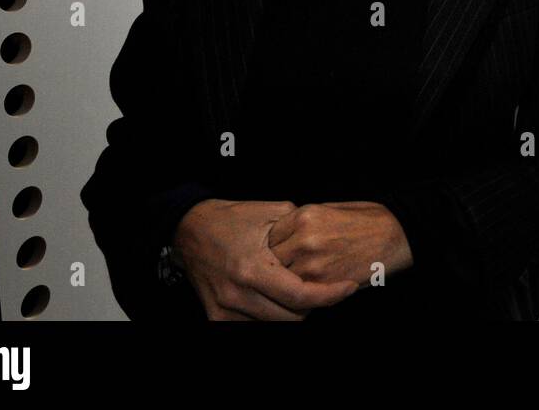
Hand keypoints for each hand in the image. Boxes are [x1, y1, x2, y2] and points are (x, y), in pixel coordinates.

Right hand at [172, 198, 358, 319]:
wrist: (190, 230)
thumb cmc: (232, 218)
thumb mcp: (271, 211)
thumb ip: (299, 228)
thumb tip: (325, 243)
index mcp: (253, 267)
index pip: (300, 294)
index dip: (329, 295)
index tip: (347, 288)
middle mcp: (238, 293)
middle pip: (292, 318)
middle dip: (314, 305)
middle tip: (323, 289)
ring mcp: (225, 309)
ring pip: (274, 326)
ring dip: (294, 312)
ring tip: (300, 292)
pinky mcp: (216, 317)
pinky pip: (253, 327)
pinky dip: (271, 317)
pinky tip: (278, 300)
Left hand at [267, 201, 413, 289]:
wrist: (396, 236)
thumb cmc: (366, 220)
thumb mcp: (329, 209)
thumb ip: (301, 223)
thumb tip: (281, 236)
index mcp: (304, 216)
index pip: (269, 236)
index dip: (274, 245)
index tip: (281, 250)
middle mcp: (305, 239)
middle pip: (272, 259)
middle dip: (277, 264)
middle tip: (286, 266)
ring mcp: (313, 263)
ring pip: (282, 279)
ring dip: (288, 280)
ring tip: (299, 277)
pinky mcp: (325, 284)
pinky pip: (300, 293)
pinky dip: (302, 292)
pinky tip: (311, 286)